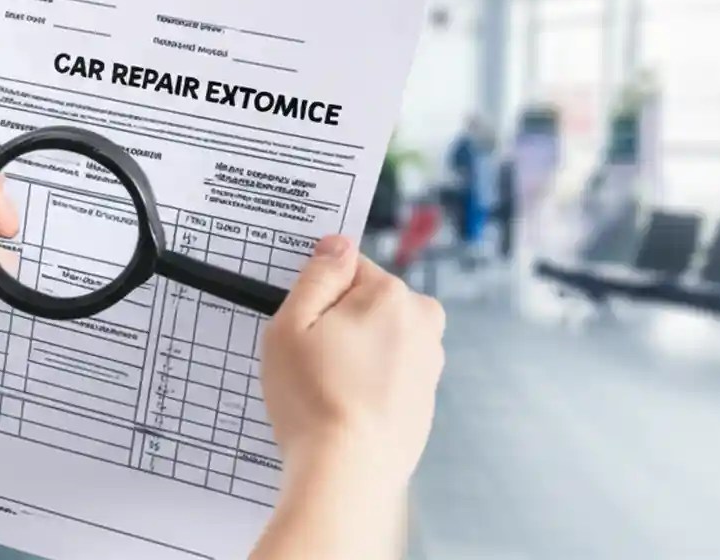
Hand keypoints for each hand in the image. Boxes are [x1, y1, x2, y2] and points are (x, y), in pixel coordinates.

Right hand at [262, 234, 444, 487]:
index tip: (303, 325)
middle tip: (310, 359)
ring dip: (356, 352)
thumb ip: (317, 277)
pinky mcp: (427, 399)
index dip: (318, 293)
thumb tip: (337, 245)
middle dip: (340, 321)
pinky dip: (369, 383)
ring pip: (381, 338)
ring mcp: (429, 363)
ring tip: (326, 389)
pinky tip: (345, 407)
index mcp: (391, 295)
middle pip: (369, 301)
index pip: (348, 267)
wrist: (348, 473)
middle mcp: (423, 322)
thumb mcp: (290, 326)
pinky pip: (390, 373)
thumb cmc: (312, 400)